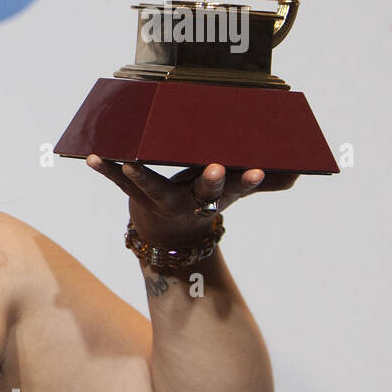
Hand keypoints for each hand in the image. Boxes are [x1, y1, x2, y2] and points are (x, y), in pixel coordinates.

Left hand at [85, 155, 298, 246]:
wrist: (167, 235)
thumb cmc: (200, 202)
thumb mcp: (228, 195)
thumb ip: (256, 184)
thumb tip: (298, 174)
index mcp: (214, 198)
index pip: (236, 190)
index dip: (247, 183)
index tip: (257, 172)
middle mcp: (190, 201)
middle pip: (203, 192)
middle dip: (211, 181)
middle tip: (218, 169)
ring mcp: (161, 200)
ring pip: (152, 187)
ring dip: (141, 176)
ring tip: (130, 164)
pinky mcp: (135, 195)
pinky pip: (118, 181)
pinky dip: (106, 168)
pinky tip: (92, 156)